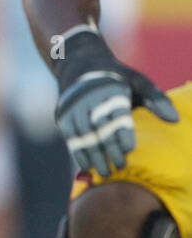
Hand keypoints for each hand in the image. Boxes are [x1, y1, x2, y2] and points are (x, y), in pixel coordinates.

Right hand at [54, 29, 177, 177]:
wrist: (82, 65)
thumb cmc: (117, 79)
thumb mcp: (139, 82)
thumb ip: (156, 100)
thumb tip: (174, 120)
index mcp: (111, 88)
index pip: (117, 113)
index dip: (122, 132)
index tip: (129, 149)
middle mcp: (90, 96)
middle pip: (100, 127)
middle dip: (110, 148)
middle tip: (120, 165)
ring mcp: (74, 106)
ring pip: (84, 134)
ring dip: (94, 155)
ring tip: (105, 172)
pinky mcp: (63, 114)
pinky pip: (70, 136)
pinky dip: (78, 152)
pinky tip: (87, 165)